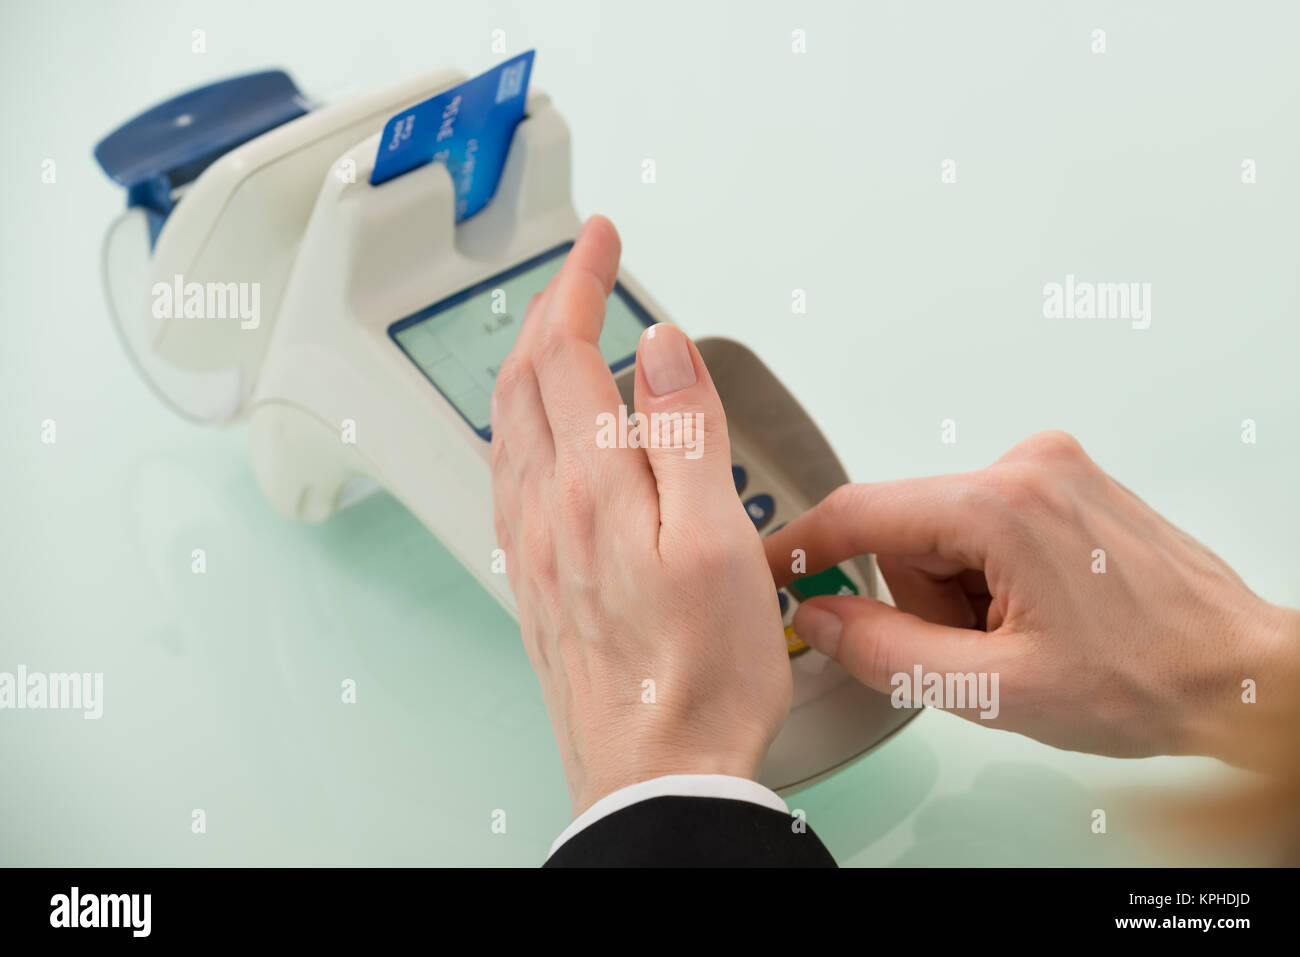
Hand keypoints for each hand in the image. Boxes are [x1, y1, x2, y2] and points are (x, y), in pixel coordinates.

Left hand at [490, 216, 791, 814]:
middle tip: (584, 271)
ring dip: (530, 364)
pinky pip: (510, 478)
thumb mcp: (717, 540)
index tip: (602, 239)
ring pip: (510, 427)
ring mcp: (531, 549)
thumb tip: (660, 348)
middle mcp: (543, 511)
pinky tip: (540, 437)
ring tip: (560, 334)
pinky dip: (523, 426)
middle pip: (526, 381)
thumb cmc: (700, 672)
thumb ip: (684, 433)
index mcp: (589, 488)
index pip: (568, 354)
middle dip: (551, 310)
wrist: (657, 776)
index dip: (582, 284)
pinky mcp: (535, 584)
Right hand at [764, 431, 1299, 772]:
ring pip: (944, 529)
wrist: (1240, 676)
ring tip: (1020, 635)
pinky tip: (1038, 610)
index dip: (800, 546)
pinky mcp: (1066, 480)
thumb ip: (887, 652)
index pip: (860, 511)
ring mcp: (1051, 467)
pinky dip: (988, 572)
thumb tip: (821, 618)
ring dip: (958, 590)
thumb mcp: (995, 689)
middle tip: (977, 650)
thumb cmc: (1146, 680)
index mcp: (1003, 505)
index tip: (768, 568)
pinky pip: (984, 522)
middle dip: (921, 597)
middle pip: (906, 528)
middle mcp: (1027, 464)